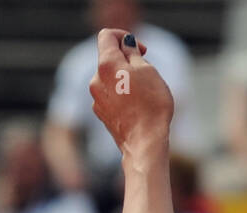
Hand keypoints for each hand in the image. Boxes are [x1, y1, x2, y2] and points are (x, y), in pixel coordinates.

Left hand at [89, 29, 173, 155]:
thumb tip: (126, 43)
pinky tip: (137, 109)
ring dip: (125, 81)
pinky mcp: (102, 114)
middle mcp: (96, 78)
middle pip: (109, 59)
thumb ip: (134, 53)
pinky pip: (111, 97)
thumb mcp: (149, 71)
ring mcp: (97, 98)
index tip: (141, 49)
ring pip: (110, 80)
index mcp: (106, 63)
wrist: (145, 142)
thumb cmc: (151, 106)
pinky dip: (122, 97)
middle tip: (148, 75)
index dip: (124, 36)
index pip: (107, 36)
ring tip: (144, 95)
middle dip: (127, 62)